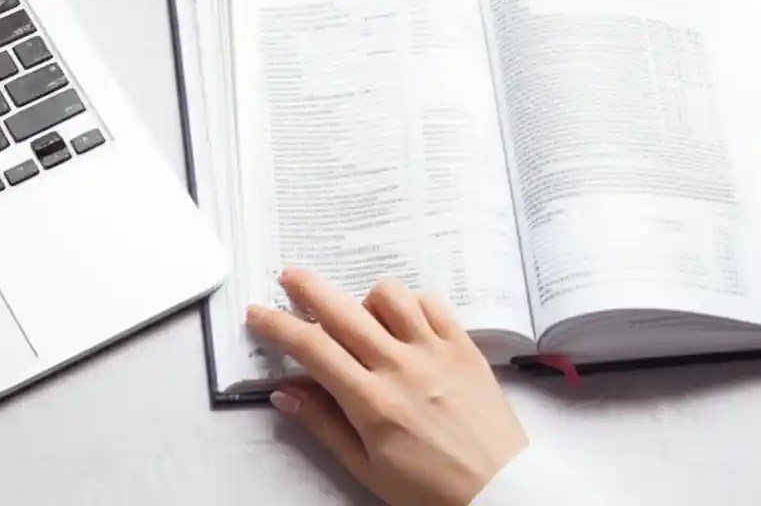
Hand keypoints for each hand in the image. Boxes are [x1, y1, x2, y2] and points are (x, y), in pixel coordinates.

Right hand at [246, 270, 526, 505]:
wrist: (502, 493)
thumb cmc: (431, 491)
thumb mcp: (367, 469)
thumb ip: (324, 426)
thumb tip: (286, 393)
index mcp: (371, 402)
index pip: (312, 348)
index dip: (277, 325)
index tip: (258, 313)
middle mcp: (400, 367)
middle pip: (342, 311)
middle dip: (308, 288)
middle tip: (288, 277)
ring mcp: (435, 352)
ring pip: (389, 296)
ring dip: (365, 298)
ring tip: (361, 315)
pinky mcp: (465, 347)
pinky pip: (432, 303)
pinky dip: (411, 302)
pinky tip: (404, 320)